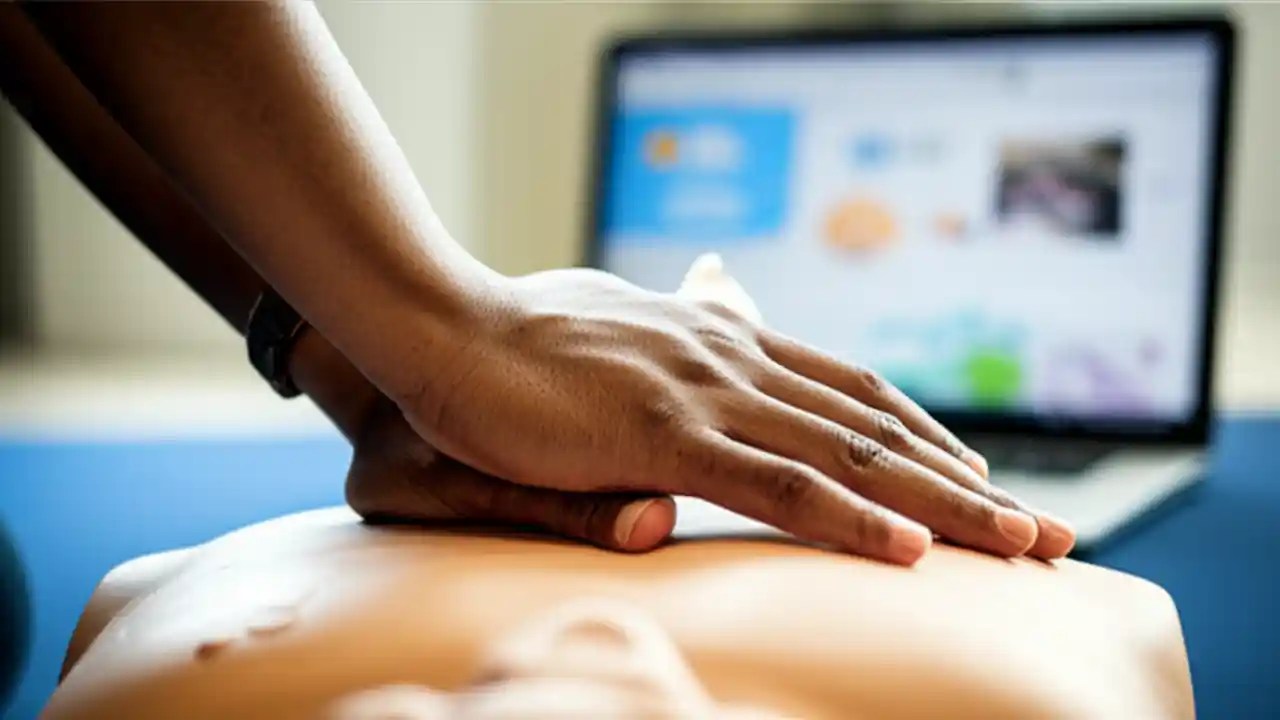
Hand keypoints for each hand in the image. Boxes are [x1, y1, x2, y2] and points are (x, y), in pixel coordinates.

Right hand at [397, 266, 1074, 564]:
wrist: (439, 327)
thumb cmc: (519, 349)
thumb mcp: (618, 345)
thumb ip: (676, 359)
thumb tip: (713, 352)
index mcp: (726, 340)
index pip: (854, 393)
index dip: (928, 439)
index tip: (982, 481)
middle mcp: (733, 358)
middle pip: (878, 425)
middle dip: (969, 482)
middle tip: (1045, 529)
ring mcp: (702, 392)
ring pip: (849, 453)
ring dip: (943, 502)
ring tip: (1018, 544)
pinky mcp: (659, 431)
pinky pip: (774, 483)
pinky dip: (848, 516)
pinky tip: (908, 550)